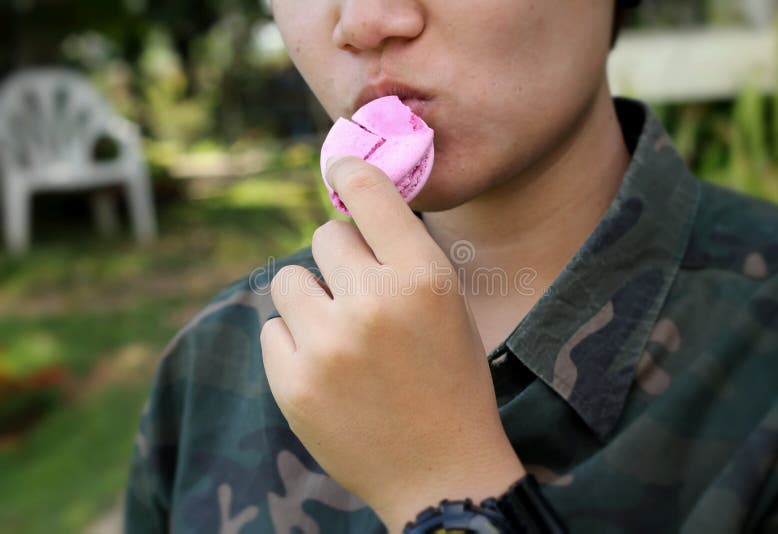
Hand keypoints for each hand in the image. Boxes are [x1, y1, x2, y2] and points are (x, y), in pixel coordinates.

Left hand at [261, 157, 524, 531]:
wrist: (440, 473)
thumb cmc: (451, 381)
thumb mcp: (448, 306)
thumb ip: (402, 255)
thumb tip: (347, 205)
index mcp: (423, 278)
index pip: (368, 193)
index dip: (350, 174)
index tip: (340, 169)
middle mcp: (373, 304)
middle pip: (325, 236)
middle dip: (341, 259)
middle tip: (360, 295)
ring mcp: (327, 346)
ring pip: (290, 280)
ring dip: (312, 299)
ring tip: (341, 336)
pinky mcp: (292, 384)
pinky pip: (273, 329)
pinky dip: (295, 343)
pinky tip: (327, 370)